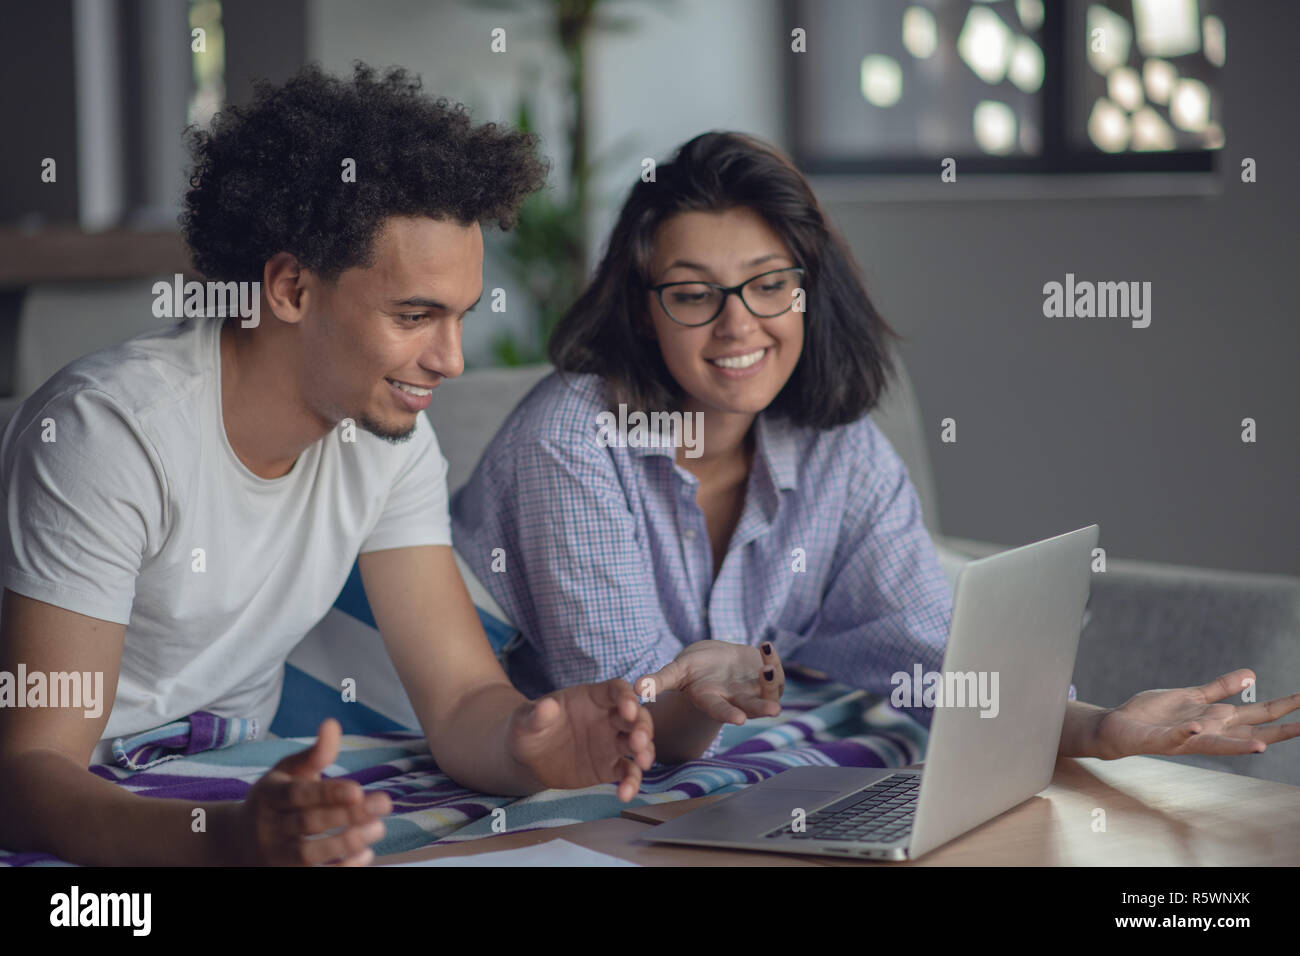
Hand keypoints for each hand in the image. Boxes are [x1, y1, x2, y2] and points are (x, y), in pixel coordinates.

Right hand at [234, 718, 391, 864]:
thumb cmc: (275, 799)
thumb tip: (332, 723)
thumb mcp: (288, 772)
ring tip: (379, 828)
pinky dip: (340, 868)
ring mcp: (275, 856)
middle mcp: (268, 827)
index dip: (327, 793)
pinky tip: (366, 854)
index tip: (358, 789)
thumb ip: (314, 754)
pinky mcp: (285, 874)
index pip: (297, 795)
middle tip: (384, 803)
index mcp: (269, 796)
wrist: (236, 842)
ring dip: (346, 844)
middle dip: (348, 815)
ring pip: (309, 854)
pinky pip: (312, 876)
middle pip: (308, 824)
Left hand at [507, 678, 654, 801]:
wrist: (526, 758)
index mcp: (591, 698)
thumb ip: (538, 714)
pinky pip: (627, 772)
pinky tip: (625, 793)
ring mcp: (610, 743)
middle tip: (639, 740)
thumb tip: (547, 705)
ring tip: (643, 763)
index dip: (626, 696)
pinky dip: (631, 782)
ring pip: (638, 743)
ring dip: (646, 751)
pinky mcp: (608, 767)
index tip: (629, 709)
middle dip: (643, 726)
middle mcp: (607, 718)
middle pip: (636, 716)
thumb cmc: (528, 729)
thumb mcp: (526, 719)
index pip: (617, 690)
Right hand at [637, 640, 784, 725]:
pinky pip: (775, 674)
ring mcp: (753, 691)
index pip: (720, 710)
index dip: (728, 714)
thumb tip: (633, 689)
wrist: (715, 661)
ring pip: (768, 692)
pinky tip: (765, 646)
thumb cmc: (692, 668)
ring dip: (771, 681)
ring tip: (766, 668)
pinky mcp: (766, 679)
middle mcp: (735, 700)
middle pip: (750, 707)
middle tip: (774, 710)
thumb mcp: (675, 671)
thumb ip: (658, 681)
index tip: (739, 719)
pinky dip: (774, 660)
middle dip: (761, 708)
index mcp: (711, 700)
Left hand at [1092, 669, 1299, 759]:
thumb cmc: (1155, 715)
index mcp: (1217, 719)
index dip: (1283, 709)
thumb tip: (1251, 675)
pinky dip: (1185, 733)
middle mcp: (1208, 731)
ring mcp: (1185, 737)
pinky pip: (1175, 736)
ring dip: (1238, 746)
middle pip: (1248, 733)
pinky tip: (1197, 727)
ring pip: (1216, 743)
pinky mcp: (1160, 738)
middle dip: (1276, 732)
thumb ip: (1220, 688)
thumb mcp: (1193, 696)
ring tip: (1262, 746)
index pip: (1257, 716)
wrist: (1119, 727)